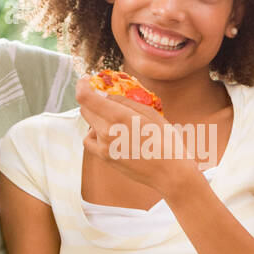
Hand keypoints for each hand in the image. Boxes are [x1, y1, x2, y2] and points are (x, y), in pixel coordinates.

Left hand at [76, 77, 198, 196]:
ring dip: (96, 117)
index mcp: (118, 117)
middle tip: (105, 96)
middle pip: (85, 109)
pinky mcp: (105, 157)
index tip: (87, 79)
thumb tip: (107, 94)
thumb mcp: (150, 114)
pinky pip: (90, 141)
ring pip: (89, 124)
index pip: (86, 97)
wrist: (169, 173)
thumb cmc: (166, 141)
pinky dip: (94, 133)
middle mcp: (106, 132)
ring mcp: (103, 147)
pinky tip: (109, 133)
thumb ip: (126, 102)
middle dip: (92, 99)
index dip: (83, 84)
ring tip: (116, 119)